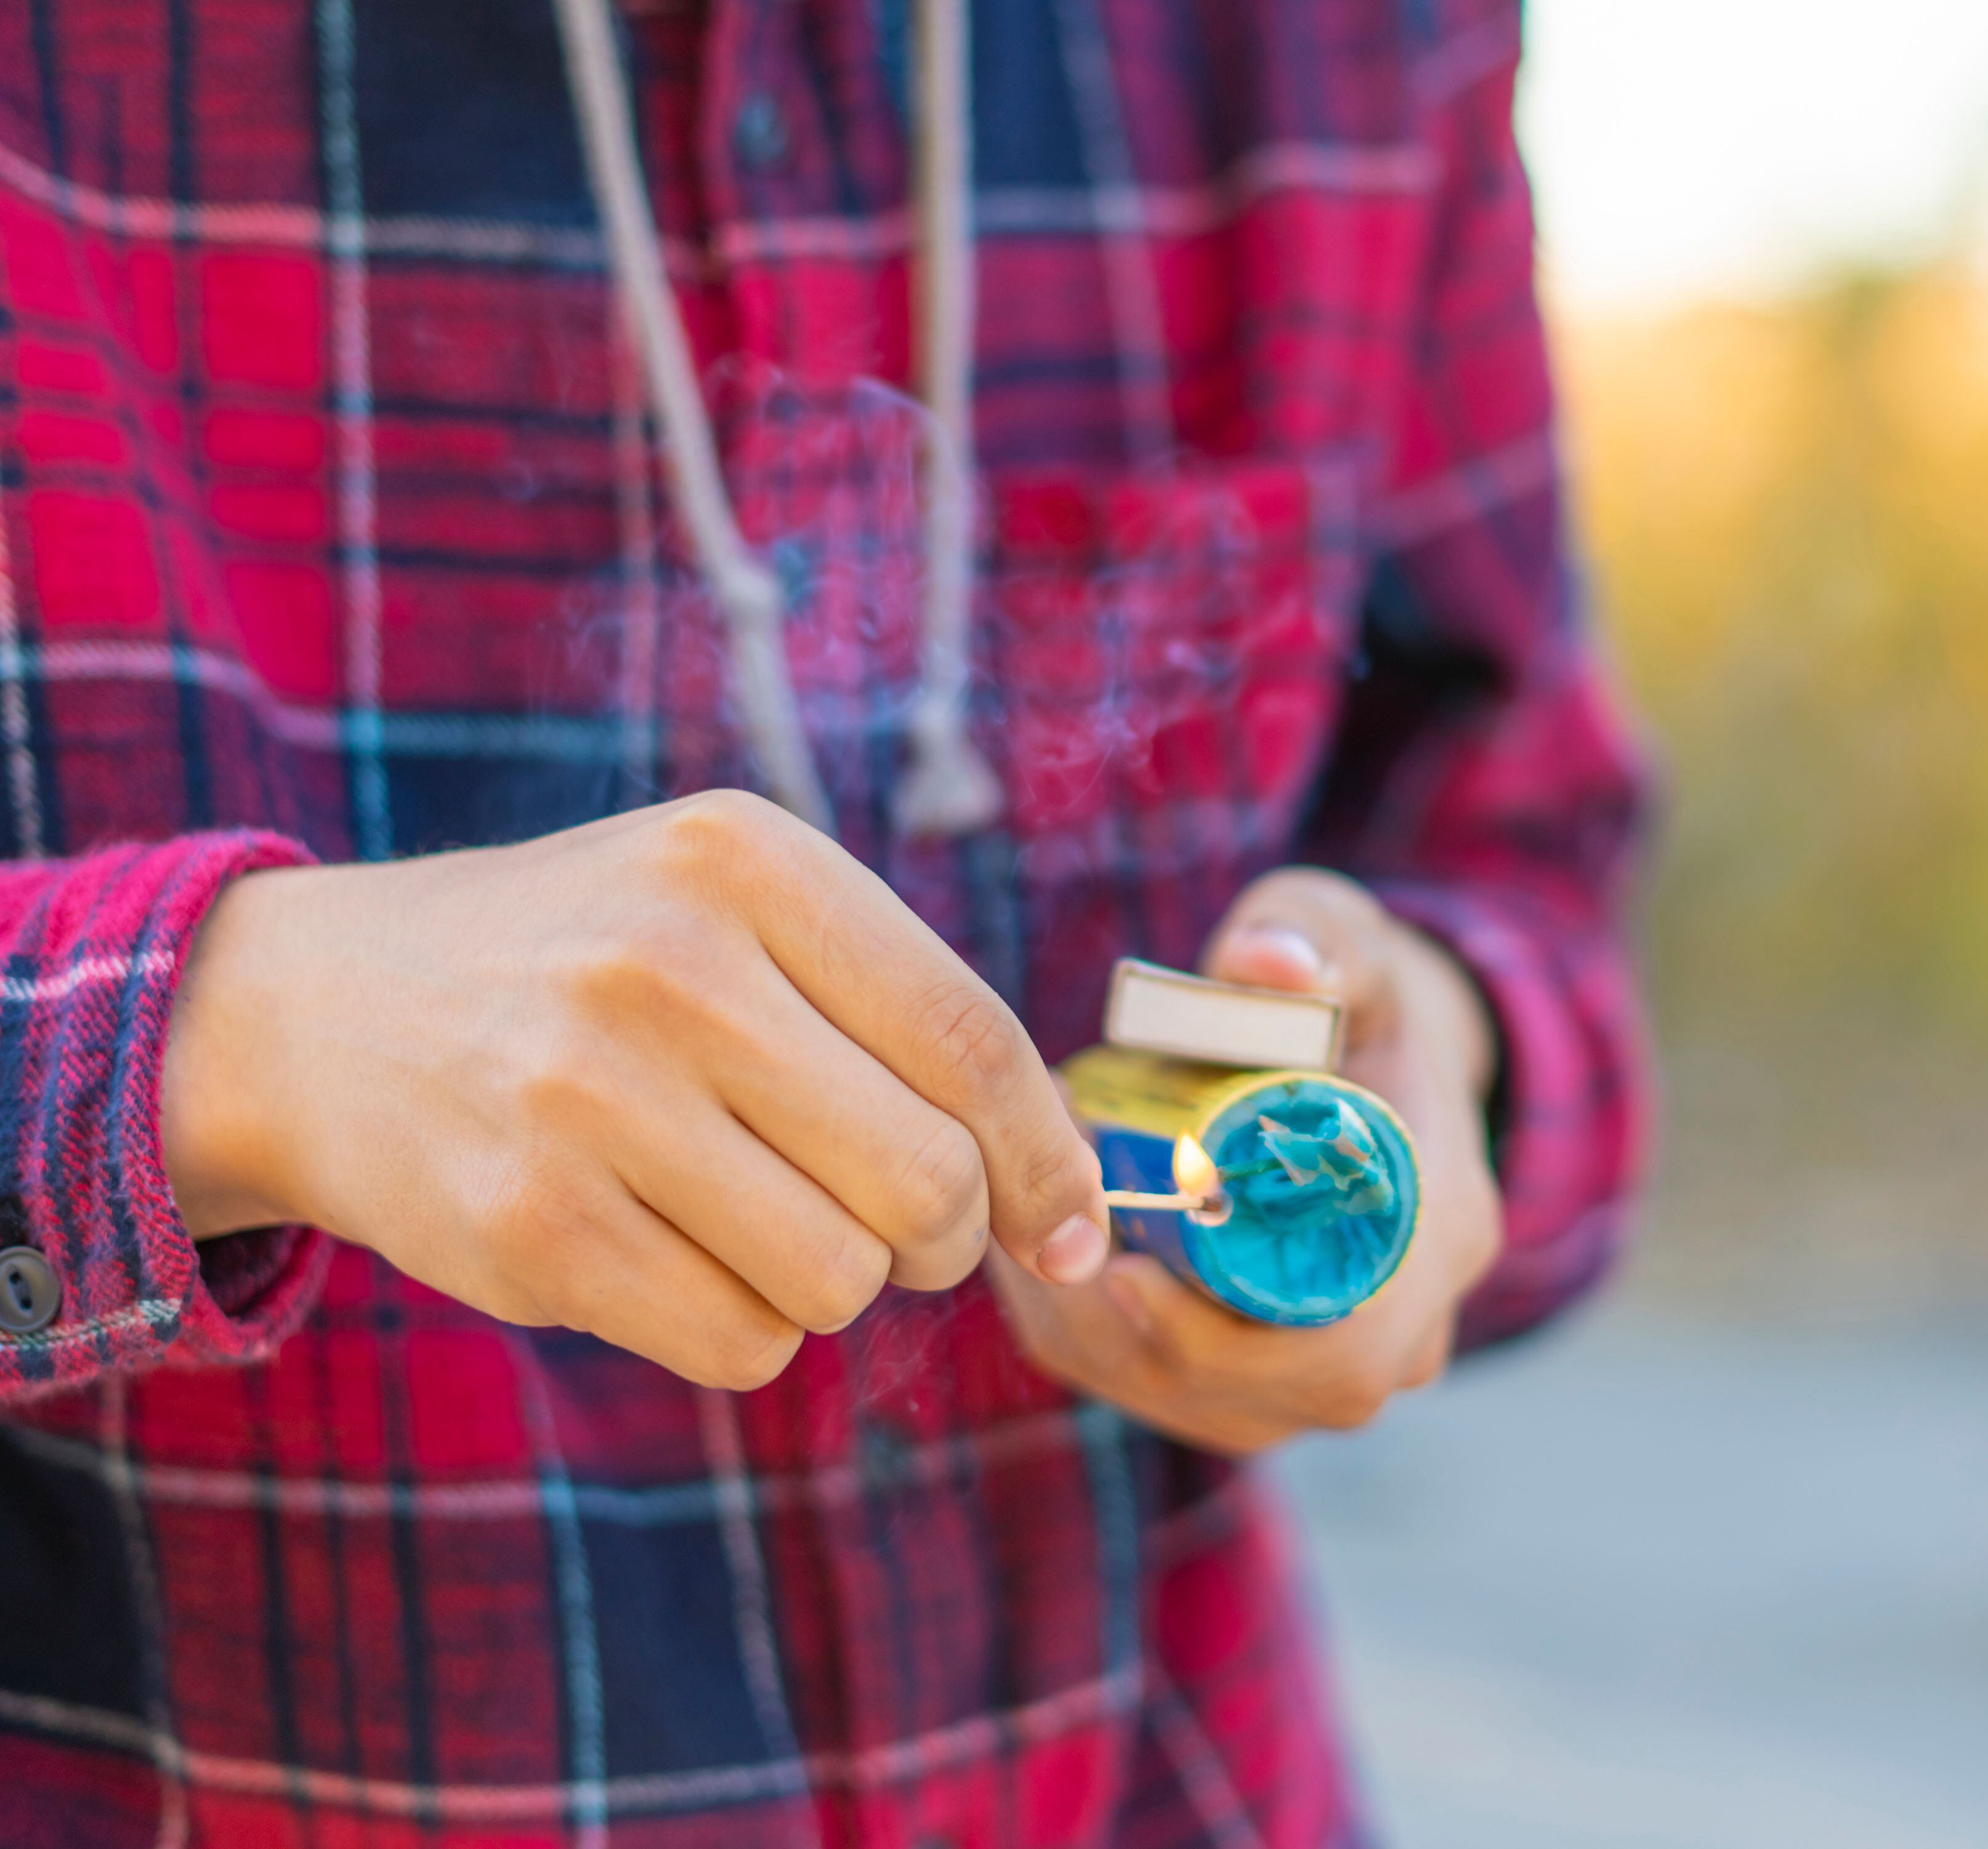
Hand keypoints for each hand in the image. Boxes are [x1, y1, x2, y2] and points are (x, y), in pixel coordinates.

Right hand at [160, 790, 1109, 1389]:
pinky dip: (742, 1326)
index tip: (1077, 1227)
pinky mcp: (529, 1227)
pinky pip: (741, 1342)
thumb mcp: (735, 912)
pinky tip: (671, 1251)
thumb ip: (903, 1019)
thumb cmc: (590, 967)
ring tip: (749, 1213)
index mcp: (746, 862)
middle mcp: (669, 965)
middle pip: (927, 1178)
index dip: (1051, 1158)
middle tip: (896, 1225)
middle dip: (945, 1235)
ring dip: (830, 1280)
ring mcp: (587, 1098)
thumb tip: (1075, 1207)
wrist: (321, 1012)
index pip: (974, 1039)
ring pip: (841, 1278)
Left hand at [987, 868, 1503, 1454]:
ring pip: (1196, 1403)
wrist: (1371, 1064)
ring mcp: (1334, 1369)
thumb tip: (1264, 962)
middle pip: (1255, 1394)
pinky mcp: (1270, 1383)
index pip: (1340, 1348)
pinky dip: (1090, 1338)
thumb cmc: (1351, 997)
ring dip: (1092, 1333)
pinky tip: (1036, 1258)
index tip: (1118, 1273)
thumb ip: (1313, 933)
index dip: (1224, 1340)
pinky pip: (1167, 1393)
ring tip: (1023, 1229)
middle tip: (1036, 1235)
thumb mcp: (1345, 937)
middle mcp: (1402, 1332)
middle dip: (1124, 1330)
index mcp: (1438, 1233)